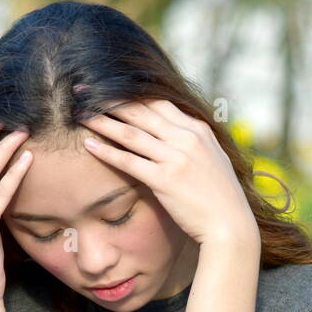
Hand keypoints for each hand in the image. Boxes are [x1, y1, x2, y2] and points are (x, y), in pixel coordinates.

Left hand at [79, 100, 258, 247]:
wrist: (230, 224)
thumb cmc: (220, 196)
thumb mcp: (212, 158)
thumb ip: (194, 141)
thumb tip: (176, 131)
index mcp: (197, 129)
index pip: (158, 102)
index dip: (130, 93)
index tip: (108, 87)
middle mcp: (186, 138)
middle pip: (140, 112)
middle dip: (108, 100)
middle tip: (83, 92)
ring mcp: (175, 158)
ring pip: (131, 134)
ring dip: (102, 122)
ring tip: (80, 114)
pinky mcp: (165, 180)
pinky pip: (129, 161)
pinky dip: (107, 152)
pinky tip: (89, 145)